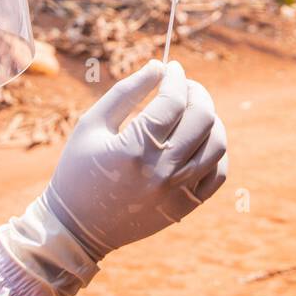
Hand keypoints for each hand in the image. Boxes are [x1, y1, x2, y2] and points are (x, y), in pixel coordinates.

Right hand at [43, 59, 227, 260]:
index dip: (176, 77)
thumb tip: (159, 66)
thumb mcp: (92, 124)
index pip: (173, 100)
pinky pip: (218, 174)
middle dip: (197, 93)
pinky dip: (216, 151)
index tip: (172, 68)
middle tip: (184, 86)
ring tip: (194, 111)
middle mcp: (162, 171)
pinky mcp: (185, 207)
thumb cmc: (77, 170)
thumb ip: (126, 92)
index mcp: (135, 148)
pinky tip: (199, 140)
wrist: (76, 228)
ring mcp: (178, 192)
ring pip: (217, 144)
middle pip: (203, 118)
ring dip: (210, 120)